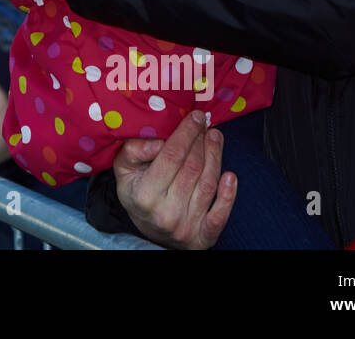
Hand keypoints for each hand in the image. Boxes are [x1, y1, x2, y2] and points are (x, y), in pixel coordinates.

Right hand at [112, 110, 234, 249]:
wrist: (150, 233)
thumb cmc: (137, 192)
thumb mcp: (123, 170)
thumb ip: (133, 151)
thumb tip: (156, 142)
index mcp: (144, 195)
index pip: (171, 157)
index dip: (186, 134)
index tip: (195, 117)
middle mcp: (165, 213)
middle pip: (192, 168)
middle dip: (200, 141)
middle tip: (205, 123)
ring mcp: (185, 226)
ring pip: (207, 184)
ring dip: (215, 156)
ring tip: (215, 137)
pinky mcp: (202, 236)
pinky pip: (219, 216)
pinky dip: (228, 196)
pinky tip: (231, 176)